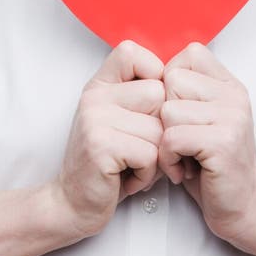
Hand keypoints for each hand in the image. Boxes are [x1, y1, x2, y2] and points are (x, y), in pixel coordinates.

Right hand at [55, 40, 164, 238]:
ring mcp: (95, 118)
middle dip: (160, 128)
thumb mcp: (120, 119)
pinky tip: (128, 178)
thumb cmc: (108, 163)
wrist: (73, 203)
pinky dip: (147, 174)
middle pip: (158, 94)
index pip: (132, 52)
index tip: (146, 108)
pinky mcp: (100, 145)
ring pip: (159, 129)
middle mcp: (95, 96)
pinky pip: (150, 154)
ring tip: (133, 165)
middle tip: (141, 149)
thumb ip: (139, 95)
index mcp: (100, 85)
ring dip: (156, 157)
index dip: (151, 75)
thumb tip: (182, 79)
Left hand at [158, 42, 255, 246]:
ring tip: (182, 157)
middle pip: (172, 81)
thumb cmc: (212, 167)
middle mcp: (234, 95)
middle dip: (165, 115)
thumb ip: (188, 93)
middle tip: (181, 141)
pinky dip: (168, 159)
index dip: (172, 82)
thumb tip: (150, 71)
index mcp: (229, 85)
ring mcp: (231, 117)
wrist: (245, 210)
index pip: (189, 54)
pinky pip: (171, 138)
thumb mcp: (203, 120)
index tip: (180, 114)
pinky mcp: (222, 142)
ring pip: (167, 110)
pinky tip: (183, 171)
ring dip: (165, 140)